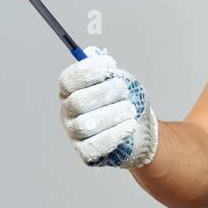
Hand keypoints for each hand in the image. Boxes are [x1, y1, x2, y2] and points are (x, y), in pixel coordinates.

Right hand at [57, 45, 158, 168]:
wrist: (139, 129)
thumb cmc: (124, 101)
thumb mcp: (118, 79)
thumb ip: (105, 69)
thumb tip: (91, 54)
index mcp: (71, 91)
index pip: (67, 80)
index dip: (87, 72)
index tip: (111, 67)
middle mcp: (69, 112)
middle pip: (78, 102)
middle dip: (106, 94)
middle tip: (124, 91)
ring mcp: (75, 134)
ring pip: (86, 126)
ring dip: (113, 115)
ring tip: (129, 110)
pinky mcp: (86, 153)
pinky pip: (94, 147)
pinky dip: (114, 135)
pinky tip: (128, 126)